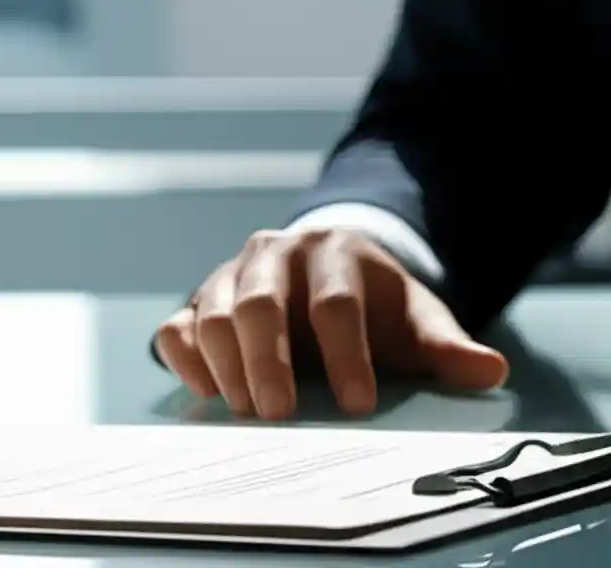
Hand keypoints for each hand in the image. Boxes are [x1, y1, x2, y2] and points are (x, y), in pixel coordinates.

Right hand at [153, 228, 507, 419]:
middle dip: (268, 361)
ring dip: (226, 364)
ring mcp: (229, 275)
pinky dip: (185, 358)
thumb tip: (489, 371)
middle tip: (278, 413)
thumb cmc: (371, 303)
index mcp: (334, 252)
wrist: (324, 266)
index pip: (335, 302)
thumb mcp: (413, 317)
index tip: (357, 404)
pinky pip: (177, 325)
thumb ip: (445, 345)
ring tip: (245, 411)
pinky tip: (206, 391)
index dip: (345, 355)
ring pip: (214, 312)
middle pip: (262, 303)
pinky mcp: (198, 300)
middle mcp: (273, 254)